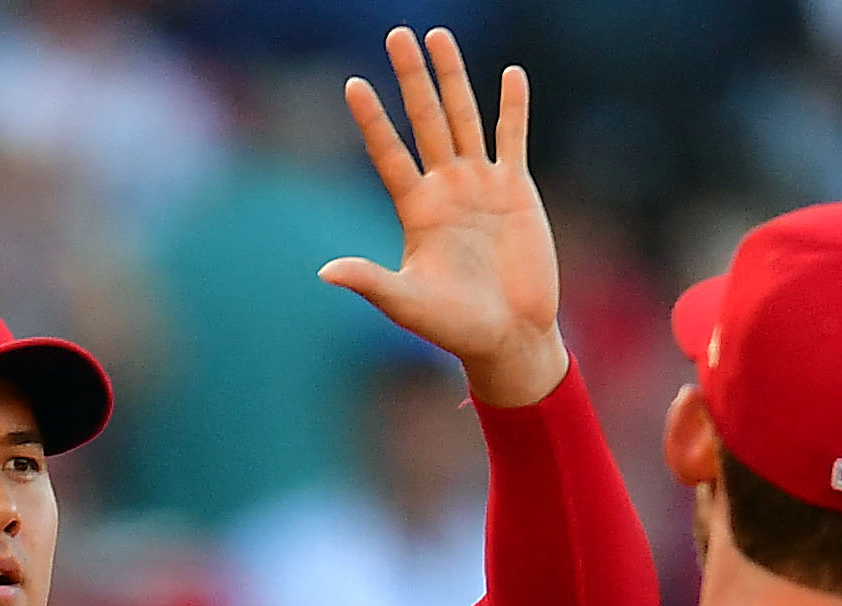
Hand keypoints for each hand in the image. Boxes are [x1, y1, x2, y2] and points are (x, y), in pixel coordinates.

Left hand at [323, 26, 568, 408]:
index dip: (372, 119)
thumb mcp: (407, 303)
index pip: (389, 152)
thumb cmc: (456, 326)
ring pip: (465, 118)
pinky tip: (510, 75)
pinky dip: (513, 108)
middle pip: (425, 120)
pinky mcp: (516, 191)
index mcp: (416, 209)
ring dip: (453, 77)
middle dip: (411, 77)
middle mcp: (445, 188)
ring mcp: (481, 185)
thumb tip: (325, 271)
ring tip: (438, 36)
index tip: (353, 83)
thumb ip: (370, 281)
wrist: (510, 336)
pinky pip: (513, 139)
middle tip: (398, 34)